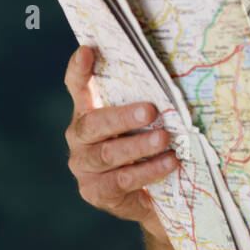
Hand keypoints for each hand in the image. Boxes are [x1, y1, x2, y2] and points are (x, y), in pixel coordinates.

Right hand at [63, 46, 179, 228]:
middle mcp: (79, 138)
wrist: (151, 199)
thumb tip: (171, 80)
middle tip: (150, 110)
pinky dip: (148, 171)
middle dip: (122, 116)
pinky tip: (169, 163)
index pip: (78, 88)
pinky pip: (121, 180)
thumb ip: (145, 105)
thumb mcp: (145, 125)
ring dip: (138, 146)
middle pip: (93, 124)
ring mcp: (84, 166)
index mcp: (88, 113)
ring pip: (107, 154)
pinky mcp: (94, 192)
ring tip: (164, 140)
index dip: (79, 71)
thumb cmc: (147, 150)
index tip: (87, 50)